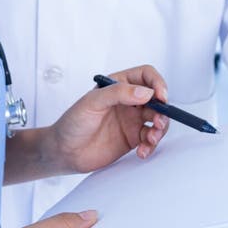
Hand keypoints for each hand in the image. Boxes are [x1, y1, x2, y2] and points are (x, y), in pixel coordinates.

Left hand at [46, 65, 169, 175]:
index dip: (157, 83)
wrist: (64, 152)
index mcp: (118, 85)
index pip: (146, 76)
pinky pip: (150, 139)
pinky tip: (142, 152)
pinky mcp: (132, 139)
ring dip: (160, 129)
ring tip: (151, 139)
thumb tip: (145, 92)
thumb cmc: (72, 123)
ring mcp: (132, 120)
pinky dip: (151, 145)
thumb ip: (118, 94)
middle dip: (163, 110)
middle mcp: (128, 101)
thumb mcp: (92, 102)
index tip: (160, 97)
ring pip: (158, 120)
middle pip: (157, 99)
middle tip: (158, 122)